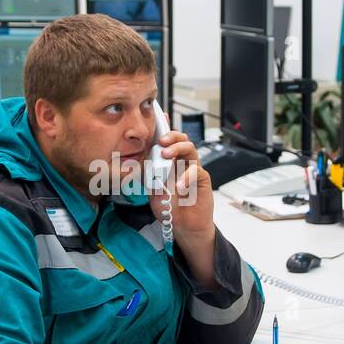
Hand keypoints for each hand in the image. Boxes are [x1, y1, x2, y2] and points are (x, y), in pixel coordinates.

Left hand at [146, 127, 213, 241]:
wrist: (184, 226)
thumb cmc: (170, 207)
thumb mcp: (152, 190)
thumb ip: (148, 175)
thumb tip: (141, 160)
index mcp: (169, 162)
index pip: (167, 141)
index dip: (164, 128)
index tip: (159, 117)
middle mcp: (181, 162)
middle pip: (182, 139)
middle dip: (172, 136)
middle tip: (162, 141)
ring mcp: (192, 169)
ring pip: (191, 149)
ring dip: (178, 149)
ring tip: (167, 155)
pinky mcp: (202, 180)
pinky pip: (196, 171)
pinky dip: (186, 176)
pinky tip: (179, 184)